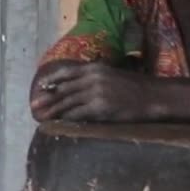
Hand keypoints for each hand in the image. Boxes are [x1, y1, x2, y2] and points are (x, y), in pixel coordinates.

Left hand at [31, 63, 164, 122]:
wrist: (155, 96)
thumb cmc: (138, 87)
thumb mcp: (114, 74)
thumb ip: (97, 76)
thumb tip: (82, 84)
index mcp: (95, 68)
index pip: (66, 73)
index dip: (52, 81)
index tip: (42, 87)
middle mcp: (92, 77)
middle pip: (63, 88)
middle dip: (48, 97)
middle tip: (34, 105)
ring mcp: (95, 92)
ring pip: (67, 102)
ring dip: (53, 110)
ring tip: (42, 116)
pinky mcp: (100, 107)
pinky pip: (78, 113)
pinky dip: (67, 118)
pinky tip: (61, 122)